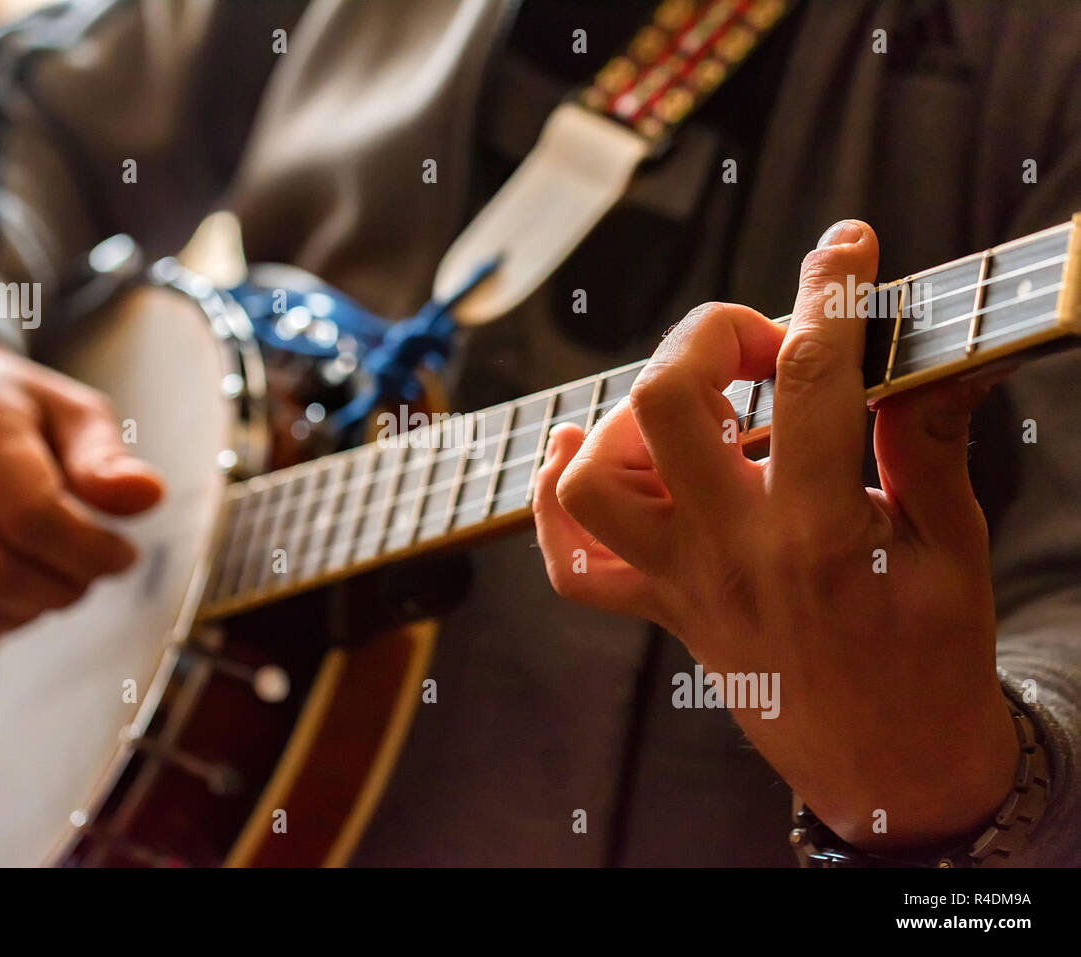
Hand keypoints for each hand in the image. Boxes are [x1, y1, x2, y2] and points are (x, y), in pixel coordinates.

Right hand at [0, 332, 164, 660]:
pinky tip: (9, 602)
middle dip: (66, 588)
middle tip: (90, 569)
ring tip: (53, 580)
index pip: (33, 517)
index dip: (92, 552)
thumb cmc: (10, 408)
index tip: (123, 553)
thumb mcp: (69, 410)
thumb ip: (106, 457)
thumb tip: (149, 495)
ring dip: (29, 615)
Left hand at [533, 220, 1018, 849]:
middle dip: (711, 334)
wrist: (887, 766)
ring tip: (702, 413)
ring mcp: (680, 584)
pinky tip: (580, 453)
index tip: (845, 247)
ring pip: (592, 480)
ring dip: (631, 418)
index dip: (831, 294)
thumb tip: (931, 349)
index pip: (816, 379)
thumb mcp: (952, 543)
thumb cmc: (929, 655)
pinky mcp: (657, 610)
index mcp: (819, 530)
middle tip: (768, 349)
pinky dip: (556, 502)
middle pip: (666, 402)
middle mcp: (731, 551)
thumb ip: (927, 439)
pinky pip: (570, 562)